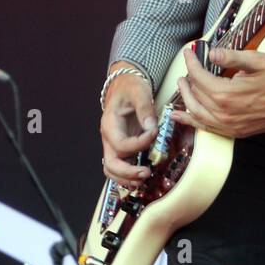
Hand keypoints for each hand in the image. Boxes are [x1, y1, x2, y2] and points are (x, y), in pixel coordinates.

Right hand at [99, 62, 157, 189]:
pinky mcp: (122, 148)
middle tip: (146, 173)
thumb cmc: (130, 88)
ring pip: (113, 170)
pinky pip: (120, 167)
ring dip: (127, 178)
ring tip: (145, 178)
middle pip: (111, 164)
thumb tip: (151, 127)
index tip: (154, 134)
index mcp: (110, 124)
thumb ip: (144, 109)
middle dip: (128, 172)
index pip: (120, 144)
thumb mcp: (138, 92)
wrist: (125, 87)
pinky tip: (142, 176)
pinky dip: (129, 176)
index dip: (138, 144)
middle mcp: (109, 138)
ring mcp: (114, 145)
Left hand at [171, 45, 264, 138]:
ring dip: (186, 100)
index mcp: (227, 95)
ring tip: (182, 87)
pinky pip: (208, 129)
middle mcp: (225, 114)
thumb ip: (231, 57)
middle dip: (188, 80)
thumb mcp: (257, 60)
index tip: (189, 53)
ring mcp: (231, 126)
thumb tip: (211, 54)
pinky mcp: (237, 132)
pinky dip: (193, 122)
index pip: (200, 78)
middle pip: (196, 96)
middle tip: (186, 68)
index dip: (191, 63)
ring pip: (198, 115)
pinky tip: (184, 117)